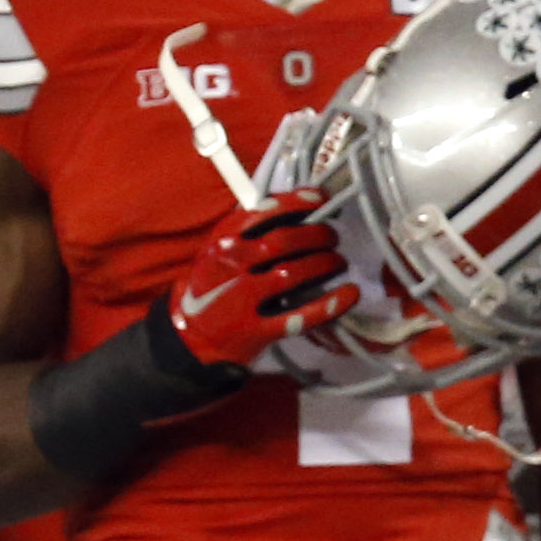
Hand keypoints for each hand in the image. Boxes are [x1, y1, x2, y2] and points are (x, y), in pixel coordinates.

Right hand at [160, 187, 352, 371]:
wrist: (190, 341)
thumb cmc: (213, 290)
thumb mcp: (218, 255)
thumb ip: (249, 234)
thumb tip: (300, 209)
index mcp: (220, 243)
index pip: (262, 212)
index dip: (296, 202)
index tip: (320, 199)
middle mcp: (229, 267)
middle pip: (284, 241)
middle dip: (318, 234)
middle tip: (333, 237)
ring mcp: (241, 300)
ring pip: (294, 273)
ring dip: (326, 263)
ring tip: (338, 262)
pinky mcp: (256, 331)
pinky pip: (301, 315)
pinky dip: (331, 304)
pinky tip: (350, 294)